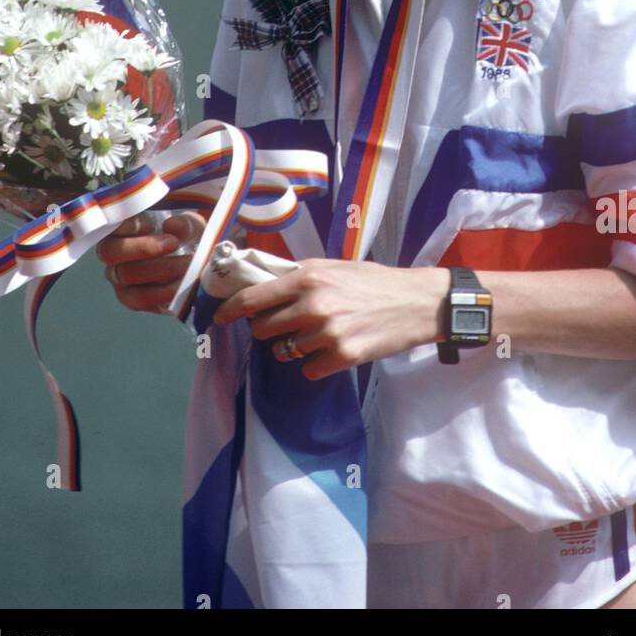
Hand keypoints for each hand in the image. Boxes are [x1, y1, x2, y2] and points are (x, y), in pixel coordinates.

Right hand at [96, 211, 204, 312]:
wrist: (190, 266)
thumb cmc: (183, 239)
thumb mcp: (190, 227)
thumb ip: (183, 224)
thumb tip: (172, 225)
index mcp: (121, 228)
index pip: (112, 224)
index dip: (128, 224)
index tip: (151, 224)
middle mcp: (113, 252)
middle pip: (110, 251)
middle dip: (144, 247)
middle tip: (174, 243)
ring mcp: (118, 277)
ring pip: (126, 275)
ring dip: (160, 269)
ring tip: (187, 264)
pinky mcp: (130, 298)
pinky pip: (140, 298)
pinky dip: (163, 292)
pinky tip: (182, 284)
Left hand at [213, 258, 448, 379]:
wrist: (416, 303)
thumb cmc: (374, 282)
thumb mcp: (334, 267)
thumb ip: (299, 275)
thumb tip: (262, 283)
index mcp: (308, 277)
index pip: (253, 298)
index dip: (230, 311)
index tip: (219, 318)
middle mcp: (313, 304)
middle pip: (263, 329)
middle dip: (269, 330)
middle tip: (288, 325)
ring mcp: (327, 332)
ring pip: (285, 351)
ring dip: (295, 347)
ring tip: (321, 333)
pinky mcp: (342, 356)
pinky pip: (308, 369)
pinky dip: (316, 363)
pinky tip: (334, 349)